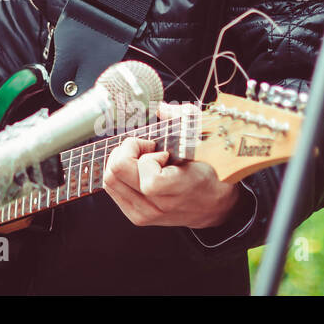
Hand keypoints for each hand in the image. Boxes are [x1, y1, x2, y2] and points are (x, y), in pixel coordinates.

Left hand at [102, 104, 239, 228]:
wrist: (214, 205)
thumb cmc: (210, 171)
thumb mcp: (205, 140)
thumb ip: (186, 118)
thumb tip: (162, 108)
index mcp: (179, 190)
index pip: (148, 179)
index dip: (148, 155)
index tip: (162, 151)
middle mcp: (158, 206)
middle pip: (117, 172)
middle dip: (128, 151)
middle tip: (147, 148)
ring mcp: (145, 214)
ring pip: (109, 179)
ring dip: (122, 160)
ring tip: (143, 158)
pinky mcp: (136, 216)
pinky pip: (112, 187)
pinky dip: (120, 172)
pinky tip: (138, 170)